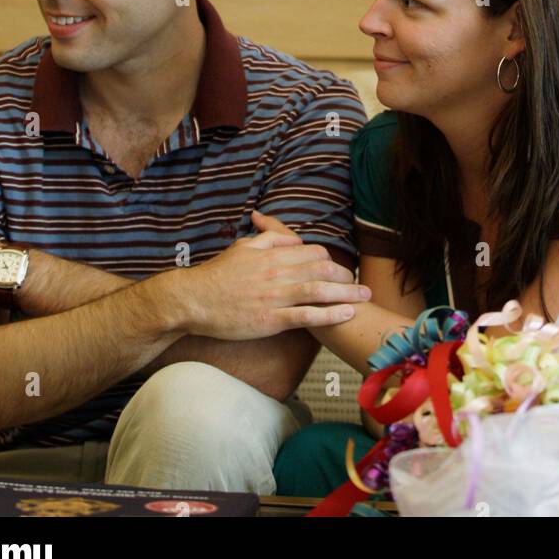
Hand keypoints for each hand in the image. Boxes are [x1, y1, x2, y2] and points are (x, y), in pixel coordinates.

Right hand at [169, 221, 369, 340]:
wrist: (194, 300)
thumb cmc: (217, 275)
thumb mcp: (243, 247)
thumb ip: (269, 238)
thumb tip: (292, 238)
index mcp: (272, 255)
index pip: (311, 252)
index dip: (330, 259)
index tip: (340, 268)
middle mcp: (277, 273)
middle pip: (321, 269)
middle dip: (345, 276)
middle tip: (360, 284)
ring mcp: (275, 296)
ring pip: (319, 290)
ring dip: (346, 293)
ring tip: (364, 298)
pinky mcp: (271, 319)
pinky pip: (307, 316)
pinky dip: (330, 314)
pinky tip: (346, 314)